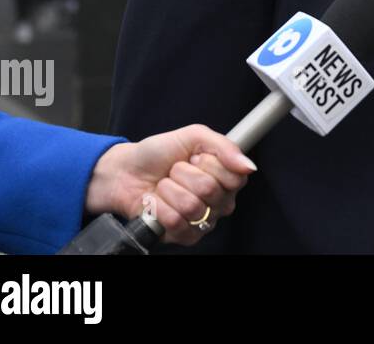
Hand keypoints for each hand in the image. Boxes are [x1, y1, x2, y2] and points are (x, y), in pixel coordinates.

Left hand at [85, 124, 256, 246]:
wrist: (125, 171)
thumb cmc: (160, 153)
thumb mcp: (194, 136)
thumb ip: (225, 146)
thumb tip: (249, 166)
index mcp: (226, 178)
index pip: (235, 177)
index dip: (210, 164)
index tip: (195, 157)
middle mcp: (218, 202)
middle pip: (211, 190)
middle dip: (185, 174)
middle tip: (176, 171)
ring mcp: (201, 220)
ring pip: (191, 206)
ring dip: (169, 190)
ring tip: (164, 185)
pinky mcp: (182, 236)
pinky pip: (175, 222)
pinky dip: (158, 207)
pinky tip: (156, 201)